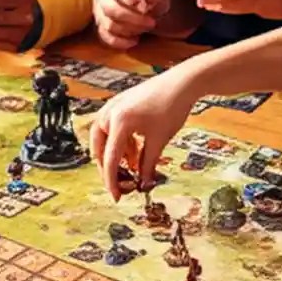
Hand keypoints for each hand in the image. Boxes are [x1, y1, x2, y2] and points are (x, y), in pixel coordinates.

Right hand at [90, 71, 199, 199]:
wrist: (181, 83)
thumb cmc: (172, 107)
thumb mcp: (159, 141)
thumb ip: (148, 164)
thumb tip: (143, 184)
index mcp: (119, 122)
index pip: (111, 159)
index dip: (112, 181)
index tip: (116, 197)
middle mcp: (110, 114)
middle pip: (100, 150)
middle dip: (110, 169)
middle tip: (121, 184)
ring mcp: (112, 108)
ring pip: (104, 140)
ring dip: (116, 156)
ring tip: (133, 167)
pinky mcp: (119, 106)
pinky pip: (112, 130)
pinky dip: (121, 144)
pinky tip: (135, 153)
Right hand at [91, 0, 167, 49]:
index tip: (145, 8)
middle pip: (111, 9)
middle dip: (133, 19)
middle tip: (152, 22)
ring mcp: (97, 10)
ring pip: (110, 25)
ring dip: (131, 30)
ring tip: (147, 27)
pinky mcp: (99, 26)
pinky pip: (106, 38)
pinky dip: (121, 42)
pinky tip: (136, 39)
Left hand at [197, 0, 281, 18]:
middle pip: (238, 4)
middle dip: (217, 3)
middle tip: (201, 0)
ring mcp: (277, 9)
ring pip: (245, 10)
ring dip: (227, 6)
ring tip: (212, 2)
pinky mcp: (280, 16)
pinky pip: (256, 11)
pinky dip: (244, 6)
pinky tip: (234, 1)